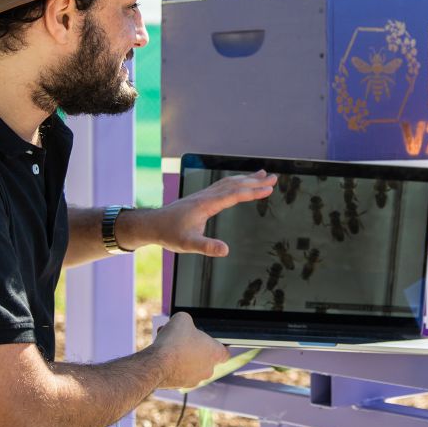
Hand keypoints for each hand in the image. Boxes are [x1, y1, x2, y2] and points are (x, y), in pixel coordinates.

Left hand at [124, 170, 276, 255]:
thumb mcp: (188, 244)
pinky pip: (223, 185)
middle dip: (256, 181)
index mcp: (207, 204)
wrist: (153, 224)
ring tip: (263, 175)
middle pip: (235, 184)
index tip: (269, 188)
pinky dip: (236, 182)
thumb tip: (226, 250)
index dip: (253, 191)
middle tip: (274, 178)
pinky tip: (239, 184)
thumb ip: (206, 247)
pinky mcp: (202, 197)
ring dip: (247, 178)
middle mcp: (207, 196)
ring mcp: (204, 195)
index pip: (235, 195)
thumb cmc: (169, 234)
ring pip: (230, 182)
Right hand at [151, 312, 229, 389]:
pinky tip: (161, 354)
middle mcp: (208, 370)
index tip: (208, 341)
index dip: (217, 345)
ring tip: (167, 343)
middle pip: (204, 357)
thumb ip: (187, 321)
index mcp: (215, 354)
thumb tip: (183, 324)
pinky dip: (171, 363)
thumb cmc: (174, 341)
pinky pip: (178, 371)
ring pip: (189, 364)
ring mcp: (194, 379)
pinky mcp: (180, 385)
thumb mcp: (182, 319)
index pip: (224, 352)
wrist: (156, 363)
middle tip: (181, 338)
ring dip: (180, 354)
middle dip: (193, 347)